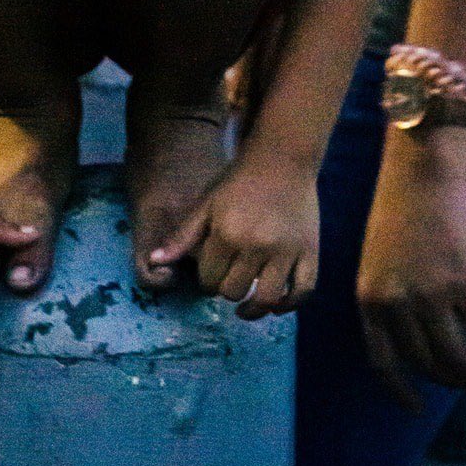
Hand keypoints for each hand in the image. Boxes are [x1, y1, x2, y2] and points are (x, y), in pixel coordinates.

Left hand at [149, 150, 319, 317]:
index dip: (207, 280)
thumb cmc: (240, 179)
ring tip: (248, 306)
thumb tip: (155, 262)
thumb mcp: (207, 203)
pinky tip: (277, 305)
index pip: (209, 280)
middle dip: (228, 290)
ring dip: (254, 308)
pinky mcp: (310, 251)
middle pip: (235, 292)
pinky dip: (290, 305)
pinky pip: (303, 292)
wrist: (283, 157)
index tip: (211, 272)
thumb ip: (183, 236)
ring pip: (267, 299)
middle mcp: (257, 246)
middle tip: (230, 278)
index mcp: (228, 233)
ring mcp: (286, 251)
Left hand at [357, 129, 465, 408]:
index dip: (402, 391)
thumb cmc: (404, 203)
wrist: (423, 164)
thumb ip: (394, 295)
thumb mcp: (381, 255)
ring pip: (460, 357)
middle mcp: (398, 303)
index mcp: (370, 296)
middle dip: (452, 378)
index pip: (383, 362)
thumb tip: (423, 337)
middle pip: (428, 364)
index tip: (418, 409)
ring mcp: (432, 296)